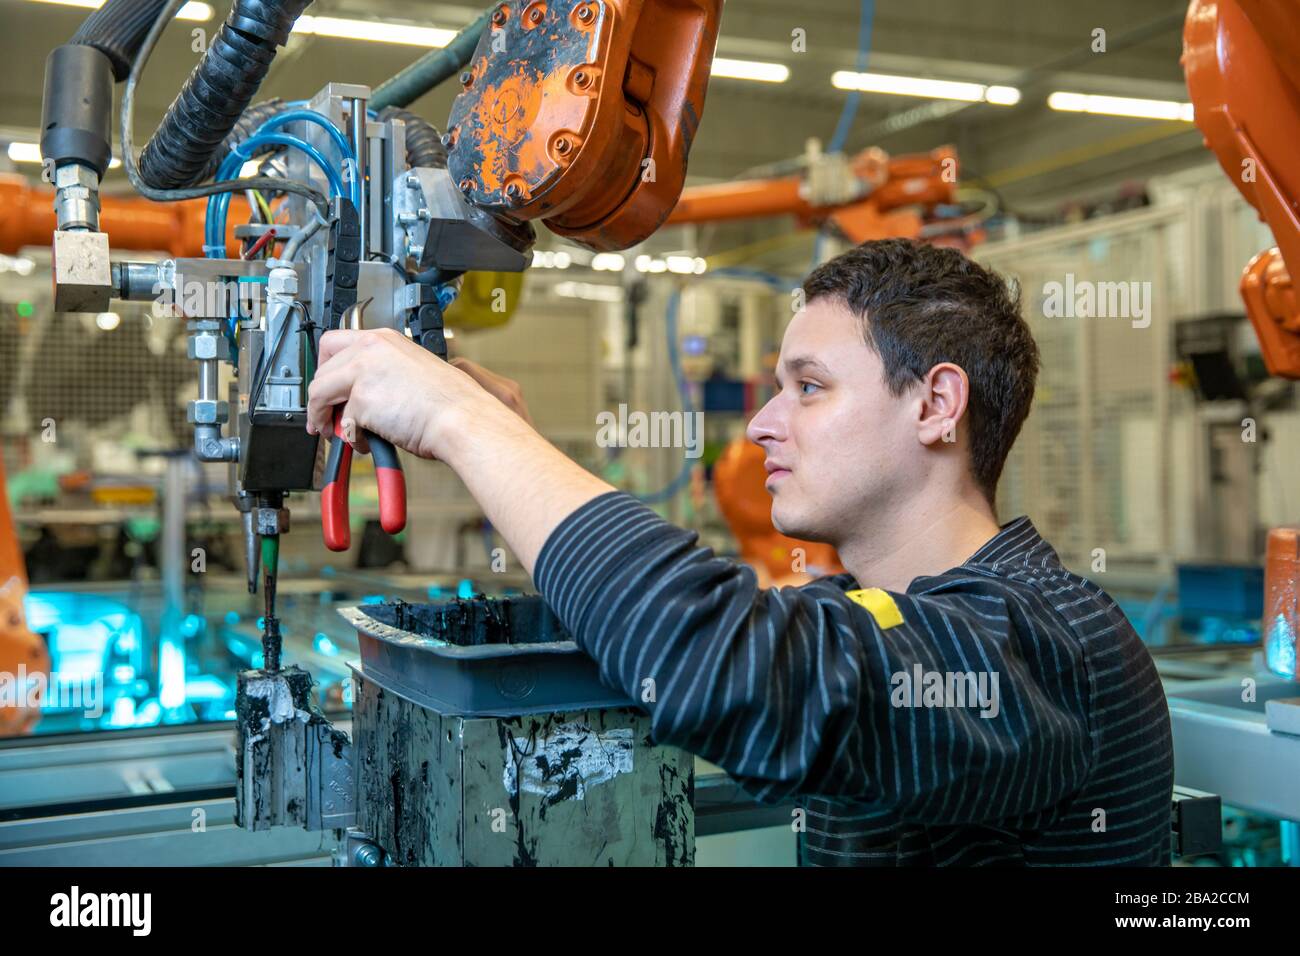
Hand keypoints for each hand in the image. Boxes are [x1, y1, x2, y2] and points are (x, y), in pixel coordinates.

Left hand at [305, 328, 517, 460]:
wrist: (462, 418)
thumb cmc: (449, 403)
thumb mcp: (411, 373)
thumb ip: (381, 375)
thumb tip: (359, 397)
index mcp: (384, 339)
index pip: (333, 344)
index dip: (325, 369)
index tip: (326, 387)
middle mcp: (370, 349)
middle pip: (322, 370)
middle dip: (320, 398)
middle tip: (326, 419)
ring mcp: (363, 372)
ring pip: (319, 394)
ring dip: (325, 419)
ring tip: (341, 434)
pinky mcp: (361, 399)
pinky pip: (341, 423)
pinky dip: (352, 439)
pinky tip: (369, 443)